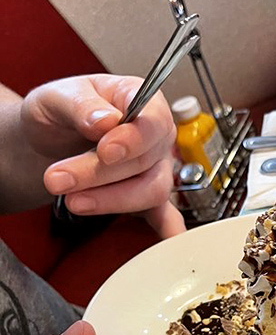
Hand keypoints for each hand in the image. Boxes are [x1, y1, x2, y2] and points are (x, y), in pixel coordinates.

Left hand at [22, 74, 184, 238]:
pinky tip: (169, 238)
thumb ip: (81, 105)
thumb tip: (105, 121)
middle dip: (99, 174)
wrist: (47, 140)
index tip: (105, 151)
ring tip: (73, 200)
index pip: (152, 120)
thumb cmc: (59, 112)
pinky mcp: (146, 196)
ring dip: (111, 199)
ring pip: (150, 191)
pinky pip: (164, 215)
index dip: (132, 138)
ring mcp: (155, 168)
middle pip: (145, 161)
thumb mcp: (57, 96)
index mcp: (139, 99)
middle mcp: (155, 135)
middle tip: (58, 178)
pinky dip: (168, 228)